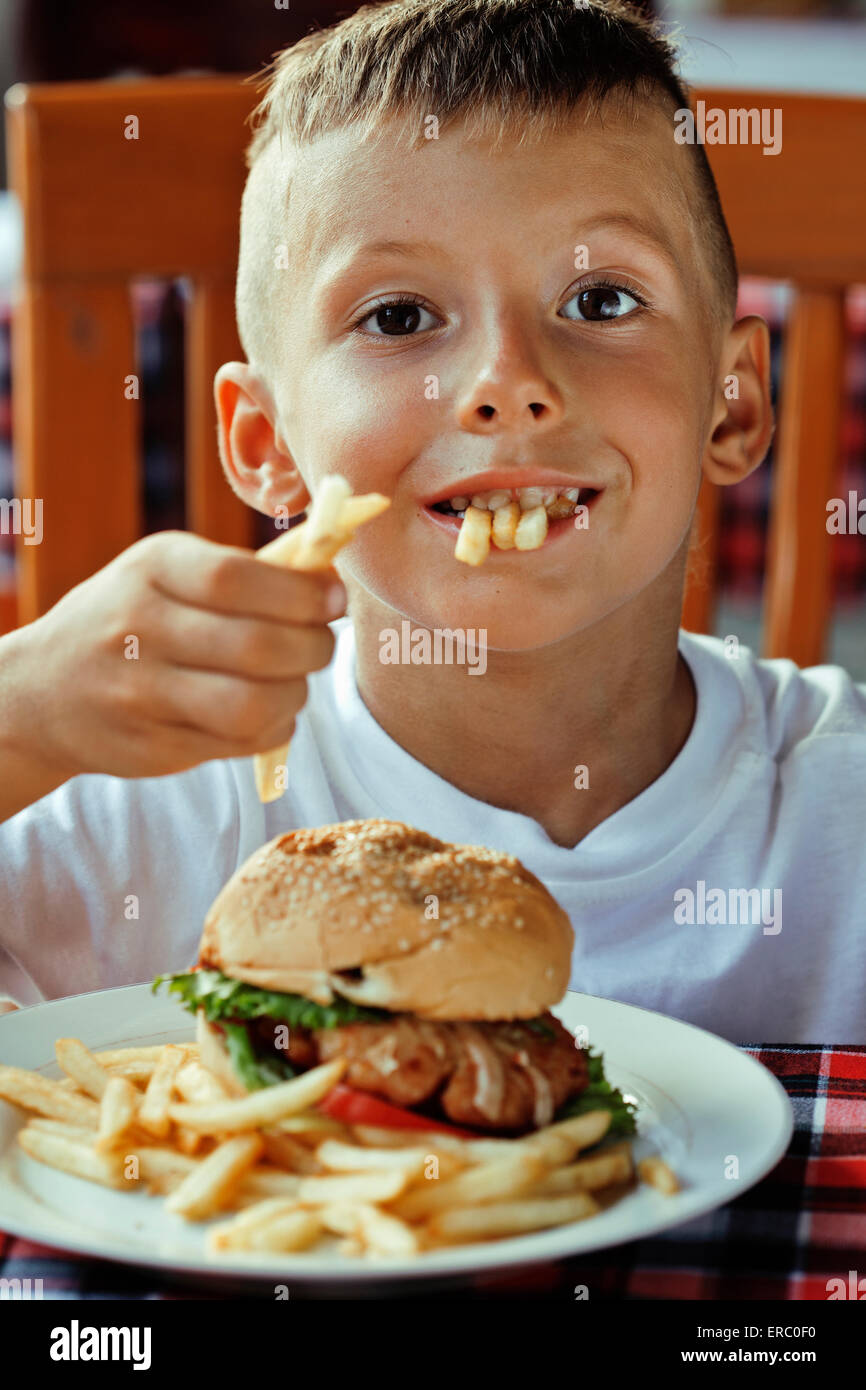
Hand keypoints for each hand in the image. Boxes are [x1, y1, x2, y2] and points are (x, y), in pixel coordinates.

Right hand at [8, 530, 345, 780]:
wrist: (44, 691)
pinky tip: (268, 711)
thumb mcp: (166, 573)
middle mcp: (140, 629)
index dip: (302, 592)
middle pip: (258, 646)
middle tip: (321, 643)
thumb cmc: (132, 619)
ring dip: (298, 694)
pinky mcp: (154, 747)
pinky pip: (243, 742)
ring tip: (295, 680)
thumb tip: (330, 579)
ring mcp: (142, 694)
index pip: (237, 578)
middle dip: (314, 646)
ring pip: (255, 704)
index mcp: (151, 569)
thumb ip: (242, 573)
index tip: (334, 598)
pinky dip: (275, 726)